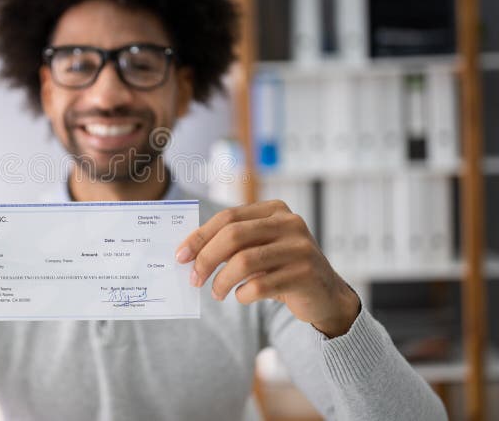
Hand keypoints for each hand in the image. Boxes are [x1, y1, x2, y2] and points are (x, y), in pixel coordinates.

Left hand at [174, 200, 359, 337]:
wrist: (326, 295)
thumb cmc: (282, 268)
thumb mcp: (261, 247)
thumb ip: (233, 243)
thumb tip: (188, 252)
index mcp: (274, 210)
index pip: (228, 218)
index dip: (200, 236)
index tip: (180, 255)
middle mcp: (290, 223)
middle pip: (234, 235)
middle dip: (206, 258)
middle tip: (193, 278)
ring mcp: (300, 248)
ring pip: (244, 261)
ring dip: (222, 281)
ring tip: (216, 293)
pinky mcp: (305, 275)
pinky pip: (260, 286)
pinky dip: (243, 295)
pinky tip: (242, 297)